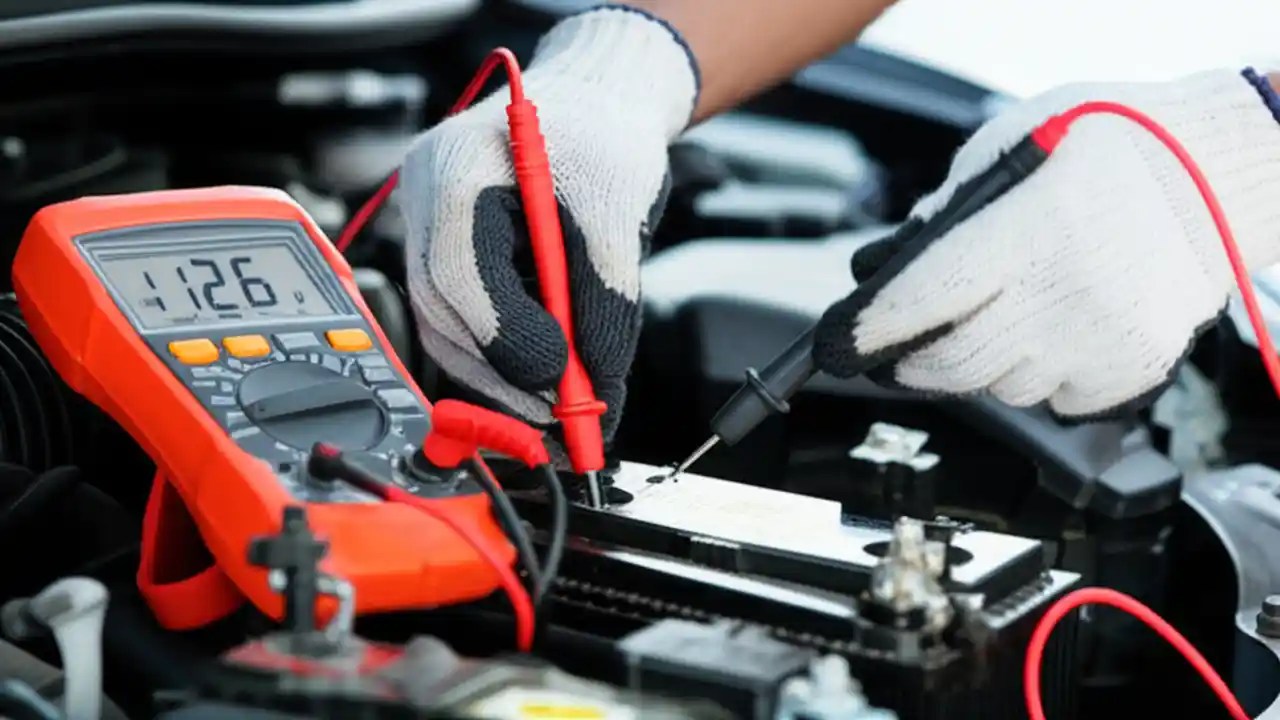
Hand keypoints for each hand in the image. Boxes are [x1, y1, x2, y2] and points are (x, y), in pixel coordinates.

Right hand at [397, 8, 697, 441]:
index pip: (456, 273)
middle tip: (561, 419)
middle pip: (443, 312)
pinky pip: (462, 321)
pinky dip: (502, 358)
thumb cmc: (604, 134)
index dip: (505, 338)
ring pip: (447, 328)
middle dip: (503, 375)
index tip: (559, 381)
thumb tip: (598, 384)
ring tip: (560, 411)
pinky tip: (544, 379)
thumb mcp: (619, 209)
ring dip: (502, 379)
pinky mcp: (449, 255)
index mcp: (455, 167)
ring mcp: (430, 228)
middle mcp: (426, 200)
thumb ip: (607, 297)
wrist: (595, 104)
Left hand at [814, 69, 1279, 417]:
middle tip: (901, 346)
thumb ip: (948, 210)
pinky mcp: (1129, 370)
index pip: (921, 301)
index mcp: (1028, 231)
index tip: (836, 347)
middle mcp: (1064, 294)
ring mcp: (1100, 340)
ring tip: (1005, 311)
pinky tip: (1053, 327)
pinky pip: (1054, 400)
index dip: (867, 332)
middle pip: (951, 363)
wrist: (1217, 175)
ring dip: (980, 363)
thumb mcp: (1012, 146)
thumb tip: (891, 266)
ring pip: (1000, 386)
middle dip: (911, 359)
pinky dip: (1037, 375)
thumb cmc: (1112, 147)